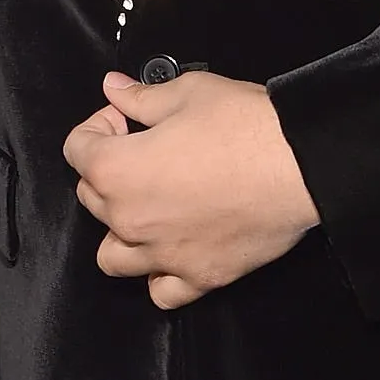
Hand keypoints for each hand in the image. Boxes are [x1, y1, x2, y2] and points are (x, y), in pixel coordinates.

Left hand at [63, 70, 319, 311]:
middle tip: (146, 149)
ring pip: (113, 256)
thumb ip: (140, 97)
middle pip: (91, 199)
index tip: (127, 118)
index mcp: (116, 171)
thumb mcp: (187, 93)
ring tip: (151, 205)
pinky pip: (163, 292)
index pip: (76, 150)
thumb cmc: (243, 125)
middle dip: (110, 170)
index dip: (99, 125)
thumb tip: (113, 88)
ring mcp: (163, 256)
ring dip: (121, 230)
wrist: (302, 164)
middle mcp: (129, 220)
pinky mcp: (201, 276)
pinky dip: (160, 274)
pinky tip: (175, 248)